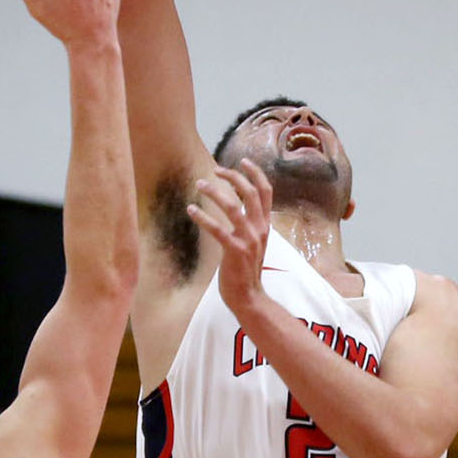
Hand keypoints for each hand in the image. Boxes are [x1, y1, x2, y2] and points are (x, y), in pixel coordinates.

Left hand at [185, 161, 274, 314]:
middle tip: (215, 169)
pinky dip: (203, 217)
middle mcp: (259, 229)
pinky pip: (218, 229)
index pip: (265, 191)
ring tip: (199, 183)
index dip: (255, 173)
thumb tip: (237, 205)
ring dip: (215, 192)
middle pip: (250, 193)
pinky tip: (191, 210)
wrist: (249, 297)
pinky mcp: (234, 251)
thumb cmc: (246, 269)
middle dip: (233, 176)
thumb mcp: (254, 243)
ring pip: (233, 207)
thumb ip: (250, 224)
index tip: (243, 160)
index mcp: (265, 225)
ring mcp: (248, 240)